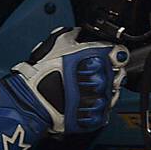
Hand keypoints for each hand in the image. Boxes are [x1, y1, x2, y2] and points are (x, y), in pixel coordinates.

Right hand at [0, 28, 128, 149]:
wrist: (31, 101)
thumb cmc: (40, 74)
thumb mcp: (56, 44)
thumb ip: (73, 36)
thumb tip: (80, 32)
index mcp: (94, 57)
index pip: (119, 53)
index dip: (115, 55)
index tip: (112, 57)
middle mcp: (100, 78)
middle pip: (118, 74)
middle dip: (108, 74)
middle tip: (92, 76)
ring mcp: (99, 99)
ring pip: (113, 94)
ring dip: (104, 92)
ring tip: (85, 91)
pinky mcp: (95, 117)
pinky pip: (105, 111)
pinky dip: (97, 109)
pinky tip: (85, 104)